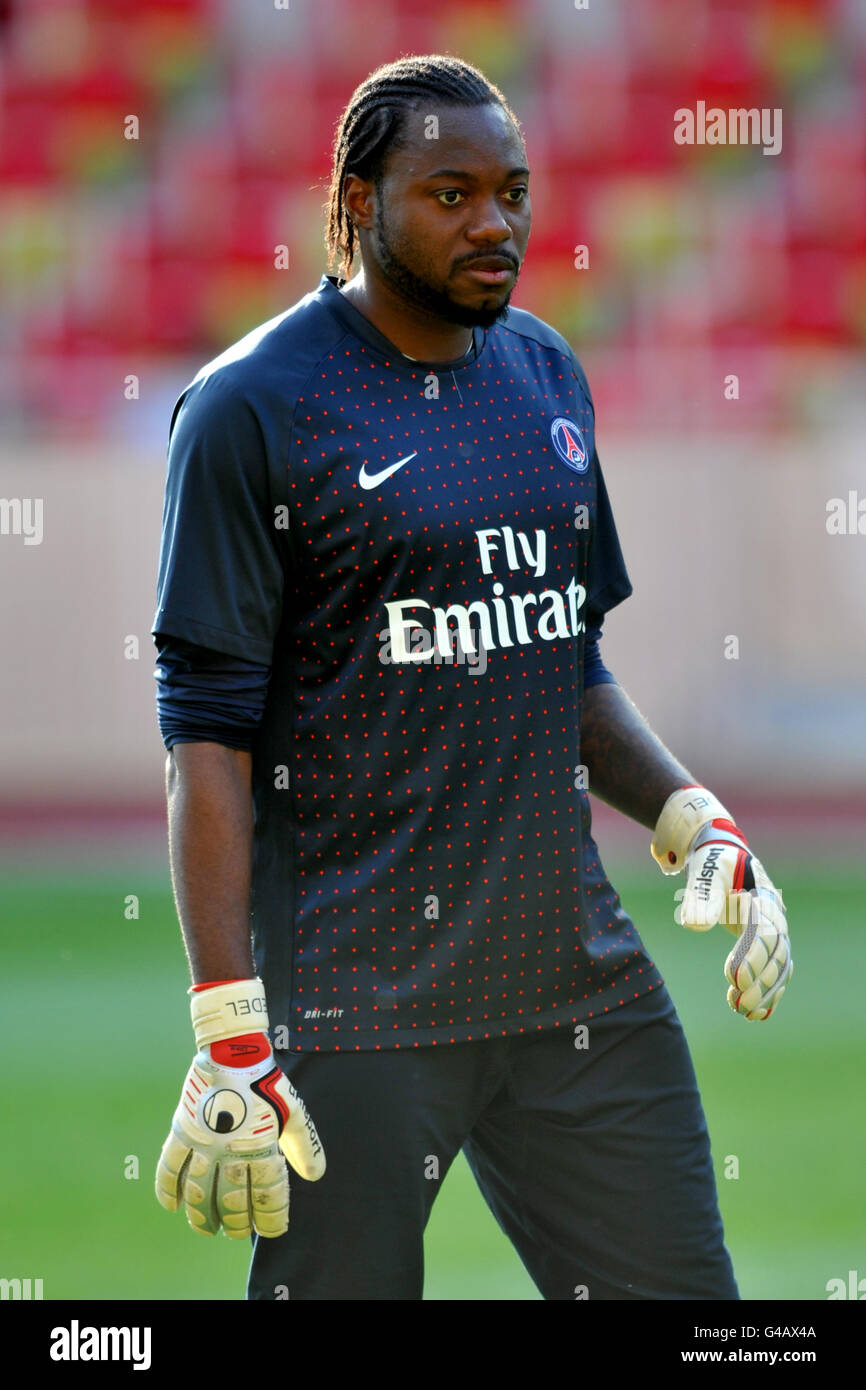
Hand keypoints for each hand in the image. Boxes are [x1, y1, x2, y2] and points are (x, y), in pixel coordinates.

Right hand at [155, 979, 324, 1236]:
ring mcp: (204, 1142)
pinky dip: (167, 1189)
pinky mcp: (183, 1130)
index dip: (270, 1219)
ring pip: (198, 1192)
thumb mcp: (295, 1111)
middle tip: (235, 1231)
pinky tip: (171, 1206)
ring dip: (200, 1216)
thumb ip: (305, 1145)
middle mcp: (231, 1150)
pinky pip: (170, 1166)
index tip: (271, 1230)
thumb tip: (315, 1176)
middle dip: (234, 1223)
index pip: (267, 1196)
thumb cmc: (267, 1082)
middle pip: (230, 1201)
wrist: (233, 1051)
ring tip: (205, 1229)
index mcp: (261, 1146)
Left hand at [652, 787, 792, 1021]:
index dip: (751, 956)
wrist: (723, 857)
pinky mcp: (767, 944)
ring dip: (766, 993)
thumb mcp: (705, 872)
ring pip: (779, 968)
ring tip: (745, 1014)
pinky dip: (770, 994)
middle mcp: (776, 916)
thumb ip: (701, 895)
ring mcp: (775, 931)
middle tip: (738, 1005)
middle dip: (759, 982)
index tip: (733, 977)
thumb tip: (695, 925)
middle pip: (775, 955)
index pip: (764, 932)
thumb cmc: (712, 863)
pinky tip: (757, 1015)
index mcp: (763, 896)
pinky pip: (775, 972)